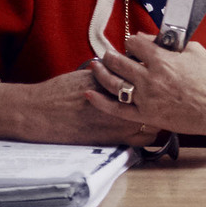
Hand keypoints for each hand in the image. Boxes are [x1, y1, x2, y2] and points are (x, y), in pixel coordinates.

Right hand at [0, 70, 160, 146]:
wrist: (38, 113)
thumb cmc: (59, 92)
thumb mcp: (88, 74)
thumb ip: (111, 73)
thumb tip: (128, 66)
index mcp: (114, 82)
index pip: (147, 79)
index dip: (158, 80)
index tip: (163, 80)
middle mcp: (119, 102)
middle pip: (156, 102)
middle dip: (162, 100)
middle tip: (167, 99)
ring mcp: (118, 123)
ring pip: (154, 122)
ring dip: (158, 119)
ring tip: (158, 116)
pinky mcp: (112, 140)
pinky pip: (142, 140)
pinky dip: (147, 135)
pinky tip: (145, 130)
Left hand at [85, 34, 205, 142]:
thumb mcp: (195, 52)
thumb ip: (170, 43)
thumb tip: (149, 38)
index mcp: (163, 60)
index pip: (135, 44)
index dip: (132, 41)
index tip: (132, 43)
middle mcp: (150, 78)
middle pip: (119, 62)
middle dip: (112, 55)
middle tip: (109, 54)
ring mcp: (146, 98)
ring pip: (113, 83)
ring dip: (101, 72)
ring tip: (96, 66)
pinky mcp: (146, 116)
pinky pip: (117, 109)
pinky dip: (100, 101)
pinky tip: (90, 93)